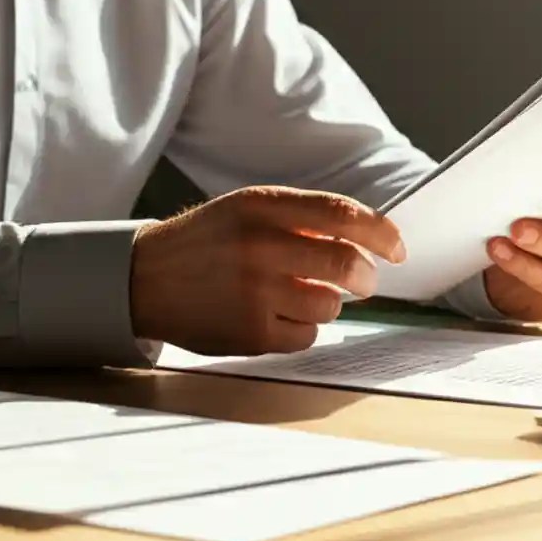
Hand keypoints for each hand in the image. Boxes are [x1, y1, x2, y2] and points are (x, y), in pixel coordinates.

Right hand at [130, 186, 405, 354]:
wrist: (145, 278)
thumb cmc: (209, 242)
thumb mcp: (247, 209)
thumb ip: (300, 216)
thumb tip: (366, 237)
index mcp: (262, 206)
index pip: (342, 214)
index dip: (380, 233)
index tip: (396, 248)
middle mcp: (260, 246)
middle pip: (345, 263)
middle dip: (365, 276)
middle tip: (364, 280)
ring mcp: (255, 292)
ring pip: (330, 304)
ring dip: (329, 302)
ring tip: (302, 295)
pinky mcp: (250, 332)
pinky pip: (306, 334)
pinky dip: (303, 327)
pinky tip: (277, 315)